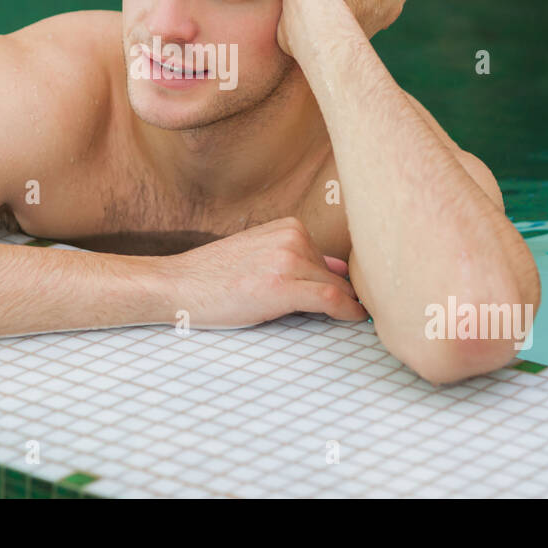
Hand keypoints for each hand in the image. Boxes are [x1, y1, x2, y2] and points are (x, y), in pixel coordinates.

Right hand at [161, 216, 369, 328]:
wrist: (180, 285)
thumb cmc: (216, 276)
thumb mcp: (261, 255)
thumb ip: (300, 259)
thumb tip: (342, 272)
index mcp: (289, 226)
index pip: (333, 259)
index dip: (348, 283)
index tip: (363, 299)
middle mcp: (292, 237)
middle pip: (336, 275)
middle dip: (348, 297)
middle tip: (367, 313)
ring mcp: (288, 260)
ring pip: (337, 288)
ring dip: (347, 307)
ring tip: (356, 321)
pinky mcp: (282, 286)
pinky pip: (331, 300)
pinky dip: (349, 311)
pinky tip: (356, 319)